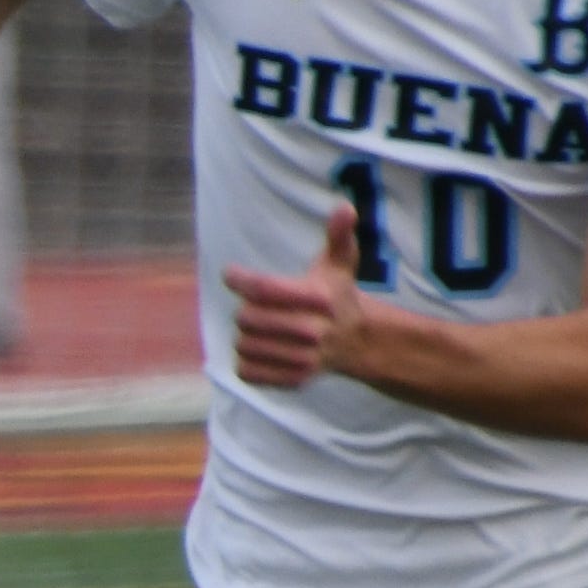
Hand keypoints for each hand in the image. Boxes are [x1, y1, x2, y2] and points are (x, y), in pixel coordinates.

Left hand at [224, 204, 372, 389]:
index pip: (263, 289)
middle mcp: (312, 331)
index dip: (239, 279)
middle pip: (247, 318)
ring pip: (243, 345)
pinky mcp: (294, 379)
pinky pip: (247, 371)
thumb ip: (339, 235)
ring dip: (245, 336)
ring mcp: (303, 358)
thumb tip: (344, 207)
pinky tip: (262, 349)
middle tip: (255, 307)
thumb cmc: (337, 295)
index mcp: (319, 298)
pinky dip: (247, 361)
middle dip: (246, 310)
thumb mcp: (340, 263)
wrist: (357, 342)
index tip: (231, 274)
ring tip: (261, 329)